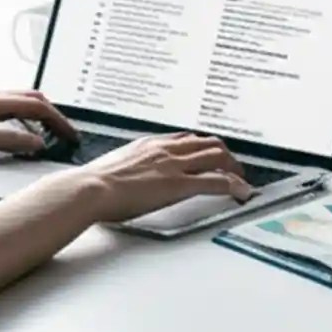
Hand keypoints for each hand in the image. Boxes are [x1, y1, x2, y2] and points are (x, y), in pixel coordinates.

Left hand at [0, 90, 78, 158]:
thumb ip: (8, 141)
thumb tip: (37, 143)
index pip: (40, 108)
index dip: (60, 123)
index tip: (71, 137)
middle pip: (36, 101)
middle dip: (56, 117)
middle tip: (67, 135)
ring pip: (24, 104)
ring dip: (42, 117)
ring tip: (51, 135)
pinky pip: (12, 112)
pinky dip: (27, 121)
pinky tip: (22, 135)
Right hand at [72, 132, 253, 222]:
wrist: (90, 188)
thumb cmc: (94, 182)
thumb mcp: (115, 165)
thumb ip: (128, 165)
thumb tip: (125, 174)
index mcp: (150, 144)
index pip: (186, 138)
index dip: (203, 147)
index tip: (209, 155)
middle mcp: (166, 150)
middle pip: (208, 143)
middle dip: (225, 155)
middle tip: (232, 168)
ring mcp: (174, 166)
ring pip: (218, 157)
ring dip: (234, 168)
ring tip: (241, 180)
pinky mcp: (179, 185)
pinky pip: (216, 181)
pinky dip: (234, 186)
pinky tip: (241, 192)